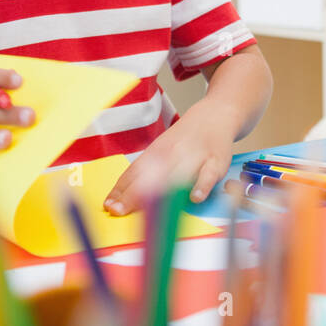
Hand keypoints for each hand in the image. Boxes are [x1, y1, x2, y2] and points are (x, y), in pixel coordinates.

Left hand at [103, 101, 235, 214]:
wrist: (215, 114)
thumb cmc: (186, 139)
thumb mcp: (163, 150)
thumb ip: (148, 172)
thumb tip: (124, 197)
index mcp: (157, 152)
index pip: (135, 172)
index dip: (121, 190)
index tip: (109, 206)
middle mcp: (173, 154)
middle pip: (151, 177)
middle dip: (133, 195)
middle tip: (118, 210)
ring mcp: (194, 157)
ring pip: (177, 177)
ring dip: (163, 193)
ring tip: (148, 210)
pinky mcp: (216, 162)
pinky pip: (208, 176)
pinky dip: (201, 186)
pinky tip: (195, 198)